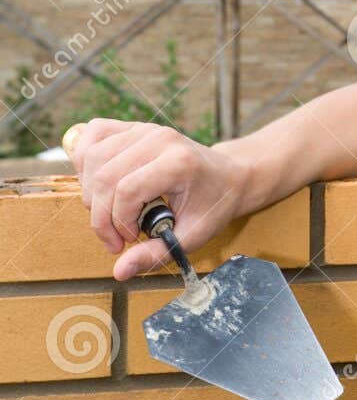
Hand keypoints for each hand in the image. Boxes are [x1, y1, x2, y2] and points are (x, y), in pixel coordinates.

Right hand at [63, 119, 251, 280]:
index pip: (127, 191)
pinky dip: (85, 161)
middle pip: (105, 177)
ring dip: (91, 194)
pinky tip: (98, 184)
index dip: (119, 222)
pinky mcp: (133, 126)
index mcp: (179, 162)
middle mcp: (159, 139)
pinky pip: (92, 134)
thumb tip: (119, 272)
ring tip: (111, 213)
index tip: (128, 240)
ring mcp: (144, 129)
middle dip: (101, 216)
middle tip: (116, 237)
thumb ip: (155, 254)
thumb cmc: (212, 206)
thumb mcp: (192, 236)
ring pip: (92, 158)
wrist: (228, 176)